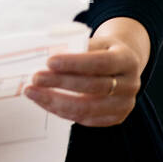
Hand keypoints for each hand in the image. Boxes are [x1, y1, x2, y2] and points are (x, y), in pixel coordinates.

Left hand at [23, 22, 146, 125]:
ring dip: (55, 101)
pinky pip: (85, 118)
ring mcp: (124, 104)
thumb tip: (44, 58)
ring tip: (32, 92)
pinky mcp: (115, 118)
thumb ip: (77, 49)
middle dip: (60, 83)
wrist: (124, 66)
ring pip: (87, 108)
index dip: (74, 63)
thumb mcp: (95, 43)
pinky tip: (44, 101)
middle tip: (35, 78)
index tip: (49, 62)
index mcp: (127, 60)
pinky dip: (61, 111)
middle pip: (93, 87)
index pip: (101, 63)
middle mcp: (130, 84)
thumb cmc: (102, 51)